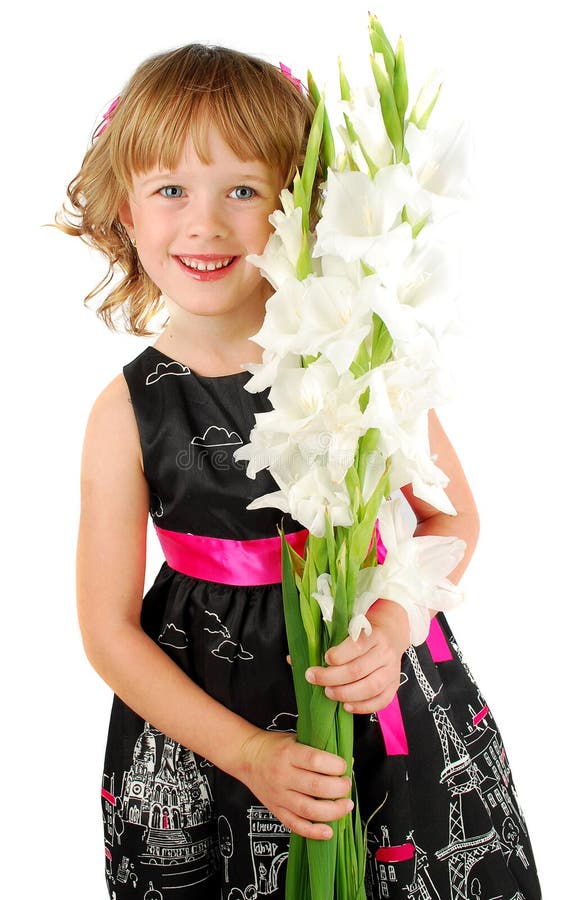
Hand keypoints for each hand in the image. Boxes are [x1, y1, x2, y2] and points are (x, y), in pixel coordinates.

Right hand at [238, 730, 352, 839]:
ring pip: (309, 810)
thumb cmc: (274, 747)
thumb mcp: (295, 738)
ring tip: (345, 805)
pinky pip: (295, 825)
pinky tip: (328, 831)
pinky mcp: (276, 810)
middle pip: (316, 786)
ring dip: (333, 811)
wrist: (247, 756)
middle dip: (339, 788)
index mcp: (288, 754)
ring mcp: (279, 795)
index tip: (343, 766)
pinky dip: (314, 832)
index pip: (316, 761)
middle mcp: (282, 775)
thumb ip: (318, 749)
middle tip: (346, 785)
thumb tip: (347, 760)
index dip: (335, 765)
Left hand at [305, 598, 409, 714]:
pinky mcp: (394, 686)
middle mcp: (385, 653)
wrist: (391, 633)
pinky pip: (380, 701)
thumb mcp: (347, 628)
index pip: (356, 646)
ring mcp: (392, 671)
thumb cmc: (363, 632)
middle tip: (314, 678)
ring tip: (328, 693)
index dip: (337, 655)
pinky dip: (362, 707)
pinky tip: (346, 706)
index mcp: (374, 635)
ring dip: (345, 693)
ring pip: (370, 687)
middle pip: (358, 670)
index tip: (324, 659)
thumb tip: (292, 659)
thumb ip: (324, 642)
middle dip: (332, 677)